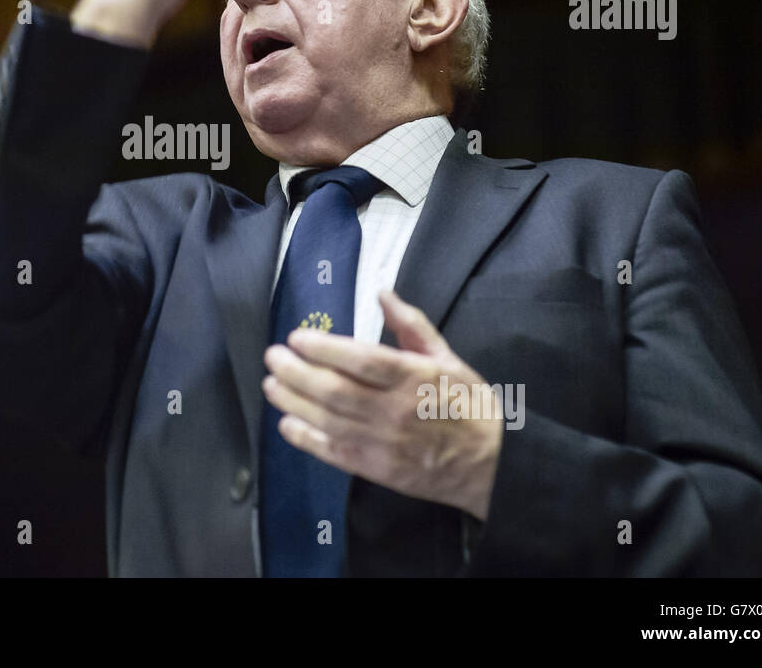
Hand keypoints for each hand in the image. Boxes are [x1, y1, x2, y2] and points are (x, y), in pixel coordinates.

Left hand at [262, 290, 503, 520]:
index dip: (324, 349)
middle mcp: (394, 411)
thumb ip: (412, 326)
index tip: (297, 337)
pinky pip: (333, 452)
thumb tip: (383, 294)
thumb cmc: (467, 406)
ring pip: (327, 420)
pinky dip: (306, 438)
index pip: (361, 360)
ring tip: (271, 384)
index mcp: (414, 378)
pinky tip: (287, 423)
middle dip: (296, 373)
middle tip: (274, 357)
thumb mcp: (448, 358)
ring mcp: (383, 443)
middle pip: (335, 391)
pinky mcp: (376, 468)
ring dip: (293, 402)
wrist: (490, 465)